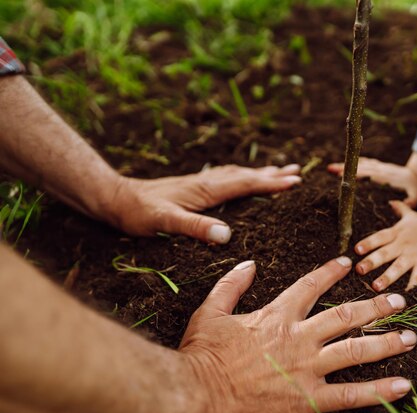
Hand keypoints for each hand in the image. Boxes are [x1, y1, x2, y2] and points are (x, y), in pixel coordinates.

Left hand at [105, 164, 300, 242]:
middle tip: (298, 171)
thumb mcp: (166, 222)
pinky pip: (226, 178)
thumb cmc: (138, 213)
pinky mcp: (193, 188)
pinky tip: (240, 178)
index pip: (246, 184)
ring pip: (237, 174)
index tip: (295, 181)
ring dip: (259, 172)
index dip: (271, 183)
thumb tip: (227, 235)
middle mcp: (207, 182)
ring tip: (278, 170)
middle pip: (247, 175)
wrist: (115, 199)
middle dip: (273, 174)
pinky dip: (242, 176)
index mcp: (207, 190)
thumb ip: (196, 227)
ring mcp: (200, 183)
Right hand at [179, 257, 416, 412]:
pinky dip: (378, 390)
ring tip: (410, 338)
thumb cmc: (202, 355)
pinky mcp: (309, 400)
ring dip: (386, 342)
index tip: (348, 263)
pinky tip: (401, 385)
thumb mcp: (210, 312)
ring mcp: (307, 369)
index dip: (331, 273)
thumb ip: (231, 285)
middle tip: (398, 301)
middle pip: (345, 316)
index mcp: (277, 315)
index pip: (310, 286)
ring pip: (356, 351)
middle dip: (375, 306)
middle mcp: (299, 338)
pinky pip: (351, 395)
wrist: (197, 395)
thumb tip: (249, 264)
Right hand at [328, 157, 416, 206]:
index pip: (369, 174)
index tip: (344, 175)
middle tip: (330, 170)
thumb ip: (409, 202)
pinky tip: (341, 165)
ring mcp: (379, 166)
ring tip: (330, 168)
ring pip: (360, 163)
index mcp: (387, 177)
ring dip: (345, 164)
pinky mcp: (378, 166)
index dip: (356, 174)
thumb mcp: (415, 198)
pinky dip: (352, 163)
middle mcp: (381, 169)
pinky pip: (364, 162)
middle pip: (361, 167)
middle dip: (346, 168)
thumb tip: (398, 205)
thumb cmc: (415, 190)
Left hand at [355, 201, 416, 290]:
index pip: (379, 238)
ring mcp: (413, 256)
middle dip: (371, 262)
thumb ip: (400, 209)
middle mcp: (402, 245)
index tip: (356, 250)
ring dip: (387, 277)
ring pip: (398, 267)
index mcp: (397, 234)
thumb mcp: (411, 216)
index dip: (368, 243)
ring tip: (375, 287)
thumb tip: (391, 200)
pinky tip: (403, 293)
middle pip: (385, 253)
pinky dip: (412, 284)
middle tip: (359, 270)